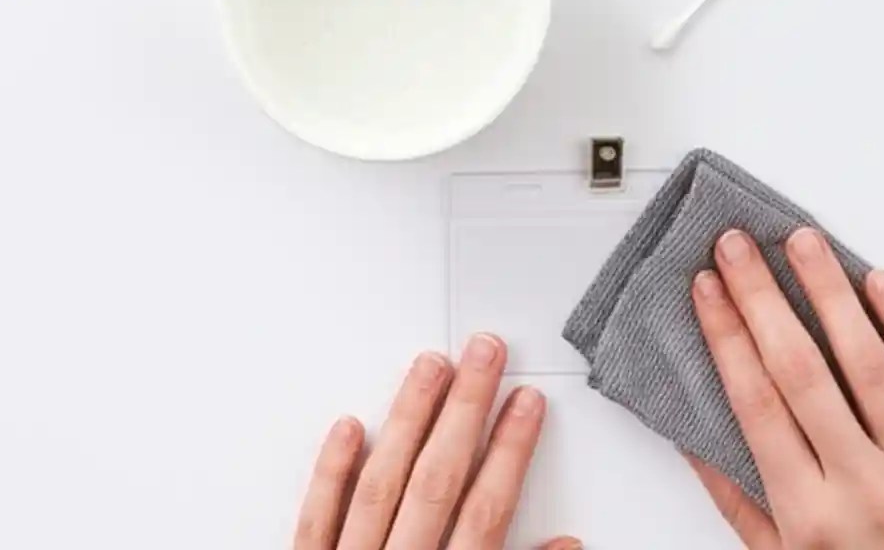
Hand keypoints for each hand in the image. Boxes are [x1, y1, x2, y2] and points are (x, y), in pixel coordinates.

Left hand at [293, 334, 580, 549]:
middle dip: (466, 408)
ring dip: (409, 418)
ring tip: (431, 365)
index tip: (526, 403)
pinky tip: (351, 425)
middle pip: (437, 478)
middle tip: (486, 353)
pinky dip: (332, 471)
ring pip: (382, 483)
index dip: (511, 451)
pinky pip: (317, 518)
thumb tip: (567, 544)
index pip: (487, 508)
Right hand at [688, 228, 883, 549]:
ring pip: (867, 362)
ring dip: (830, 293)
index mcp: (806, 513)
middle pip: (802, 370)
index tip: (706, 290)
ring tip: (802, 242)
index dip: (726, 337)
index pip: (755, 403)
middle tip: (737, 246)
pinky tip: (879, 283)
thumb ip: (740, 503)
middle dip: (763, 299)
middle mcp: (859, 483)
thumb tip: (694, 439)